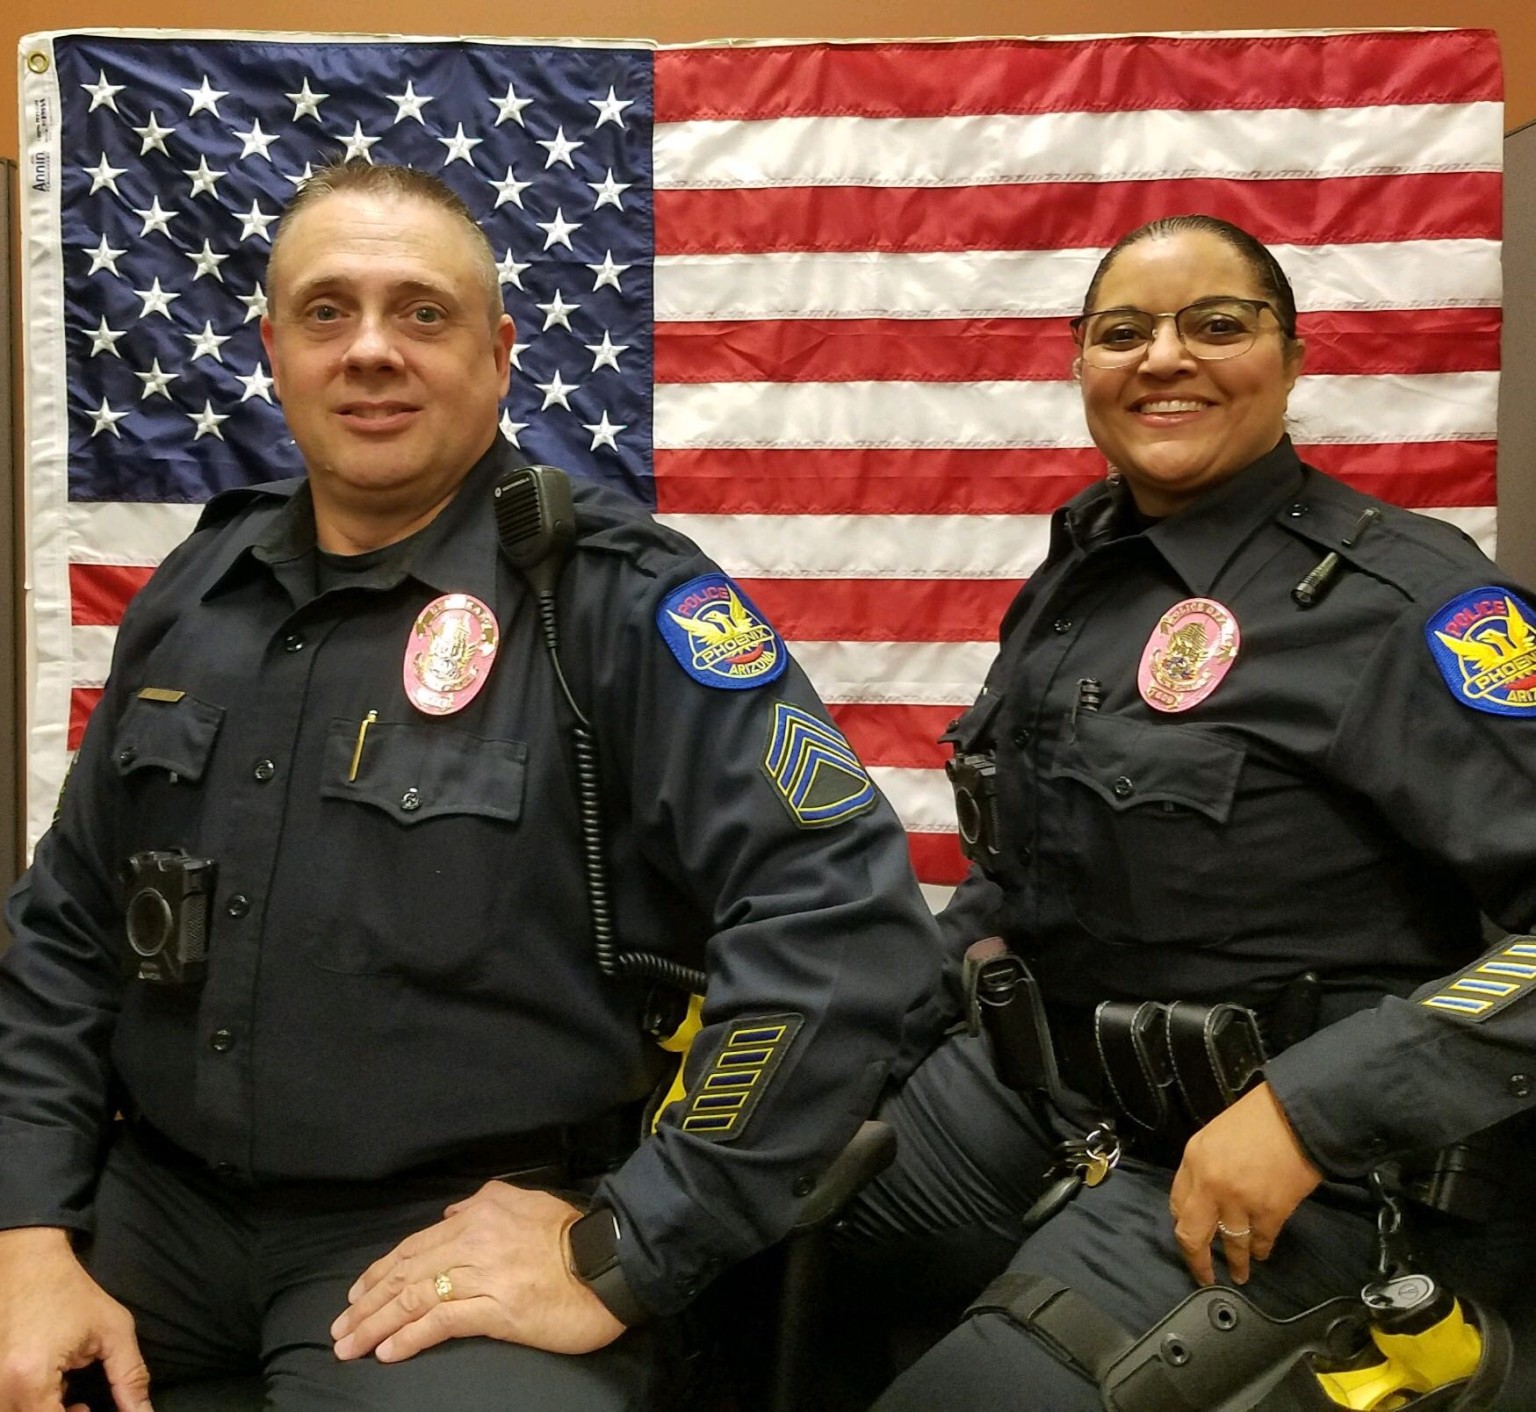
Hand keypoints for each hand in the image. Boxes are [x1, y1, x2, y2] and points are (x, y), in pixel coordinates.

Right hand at [0, 1227, 152, 1411]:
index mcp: (28, 1381)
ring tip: (65, 1392)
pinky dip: (30, 1403)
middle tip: (82, 1407)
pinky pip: (9, 1403)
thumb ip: (129, 1378)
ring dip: (43, 1411)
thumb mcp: (112, 1331)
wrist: (28, 1262)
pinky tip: (50, 1385)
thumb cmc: (71, 1292)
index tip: (90, 1410)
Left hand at [331, 1182, 625, 1362]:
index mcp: (478, 1215)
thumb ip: (485, 1203)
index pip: (414, 1246)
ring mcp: (484, 1275)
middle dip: (367, 1304)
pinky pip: (442, 1321)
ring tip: (350, 1345)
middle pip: (406, 1274)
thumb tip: (450, 1214)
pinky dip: (410, 1336)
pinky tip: (388, 1351)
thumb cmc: (572, 1233)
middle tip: (340, 1328)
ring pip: (415, 1298)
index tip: (356, 1296)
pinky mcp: (497, 1309)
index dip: (380, 1273)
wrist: (611, 1260)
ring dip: (377, 1324)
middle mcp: (473, 1240)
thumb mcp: (526, 1202)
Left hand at [1168, 1082, 1322, 1286]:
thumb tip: (1204, 1199)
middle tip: (1203, 1276)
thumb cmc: (1257, 1120)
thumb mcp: (1215, 1137)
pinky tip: (1262, 1254)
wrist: (1297, 1115)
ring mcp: (1239, 1201)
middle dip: (1197, 1261)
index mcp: (1193, 1160)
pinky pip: (1261, 1241)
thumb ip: (1204, 1168)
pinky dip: (1261, 1250)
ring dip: (1236, 1262)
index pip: (1177, 1204)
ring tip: (1239, 1275)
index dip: (1184, 1225)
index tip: (1189, 1240)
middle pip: (1192, 1235)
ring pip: (1231, 1244)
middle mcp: (1210, 1184)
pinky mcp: (1270, 1212)